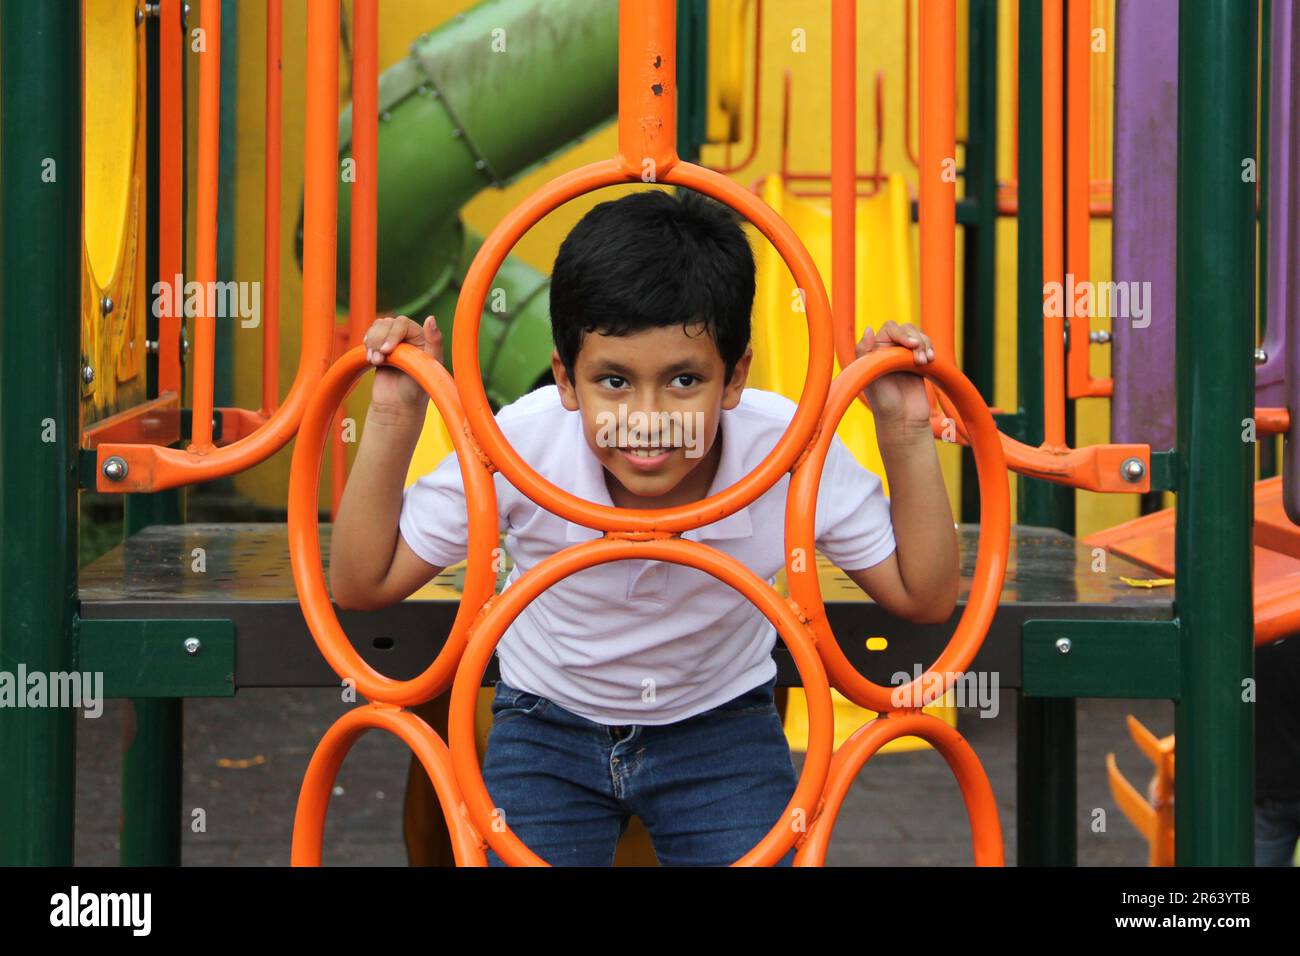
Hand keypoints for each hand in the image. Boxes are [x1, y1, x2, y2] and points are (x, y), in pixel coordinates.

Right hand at [365, 315, 442, 411]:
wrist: (397, 406)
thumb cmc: (417, 390)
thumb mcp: (430, 367)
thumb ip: (434, 342)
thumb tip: (431, 318)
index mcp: (423, 337)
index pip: (403, 323)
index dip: (393, 333)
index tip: (387, 351)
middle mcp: (408, 336)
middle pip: (387, 323)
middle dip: (380, 338)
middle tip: (379, 359)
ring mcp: (393, 341)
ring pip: (377, 327)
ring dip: (373, 341)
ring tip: (375, 360)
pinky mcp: (380, 348)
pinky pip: (370, 336)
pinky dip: (367, 345)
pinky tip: (370, 359)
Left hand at [856, 321, 934, 435]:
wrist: (903, 420)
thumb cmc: (883, 402)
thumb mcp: (868, 376)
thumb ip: (864, 352)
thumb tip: (868, 328)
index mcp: (875, 350)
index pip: (890, 329)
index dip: (901, 333)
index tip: (911, 346)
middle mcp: (889, 350)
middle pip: (906, 329)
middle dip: (916, 338)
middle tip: (920, 357)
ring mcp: (904, 356)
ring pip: (919, 336)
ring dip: (925, 344)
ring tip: (925, 361)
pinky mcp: (919, 364)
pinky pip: (927, 347)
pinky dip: (931, 349)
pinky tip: (931, 359)